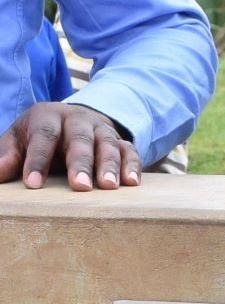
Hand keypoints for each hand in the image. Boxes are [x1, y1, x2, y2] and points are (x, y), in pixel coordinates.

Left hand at [0, 102, 139, 190]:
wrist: (73, 121)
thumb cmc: (40, 136)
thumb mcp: (19, 140)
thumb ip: (8, 155)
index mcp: (48, 116)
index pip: (44, 135)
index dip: (38, 159)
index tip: (33, 184)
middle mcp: (78, 119)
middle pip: (80, 139)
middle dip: (81, 163)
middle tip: (80, 187)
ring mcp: (102, 130)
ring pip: (108, 145)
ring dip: (109, 166)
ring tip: (108, 187)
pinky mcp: (121, 141)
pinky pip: (130, 151)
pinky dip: (132, 166)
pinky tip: (131, 183)